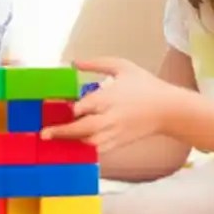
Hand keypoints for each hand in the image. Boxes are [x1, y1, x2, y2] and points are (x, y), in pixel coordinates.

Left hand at [40, 57, 180, 151]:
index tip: (54, 108)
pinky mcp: (119, 143)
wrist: (169, 110)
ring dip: (71, 142)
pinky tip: (73, 147)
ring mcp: (115, 133)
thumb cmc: (145, 85)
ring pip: (89, 143)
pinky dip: (85, 150)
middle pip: (82, 128)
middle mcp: (111, 118)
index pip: (83, 107)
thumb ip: (96, 64)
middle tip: (45, 133)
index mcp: (110, 98)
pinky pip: (99, 151)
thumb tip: (74, 63)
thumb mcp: (122, 67)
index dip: (69, 109)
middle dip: (62, 132)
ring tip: (55, 140)